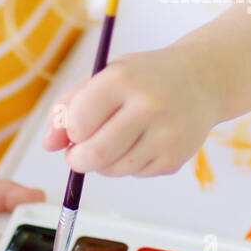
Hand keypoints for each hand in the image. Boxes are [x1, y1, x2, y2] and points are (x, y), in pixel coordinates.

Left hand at [41, 48, 219, 177]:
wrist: (202, 80)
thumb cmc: (146, 77)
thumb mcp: (106, 76)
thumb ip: (69, 106)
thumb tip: (48, 145)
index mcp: (123, 80)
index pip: (78, 123)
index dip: (71, 131)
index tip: (77, 127)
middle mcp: (148, 106)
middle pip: (96, 154)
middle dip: (78, 160)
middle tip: (78, 155)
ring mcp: (166, 135)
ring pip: (114, 169)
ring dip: (104, 163)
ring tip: (115, 141)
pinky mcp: (176, 158)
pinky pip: (136, 174)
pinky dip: (130, 165)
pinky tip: (143, 142)